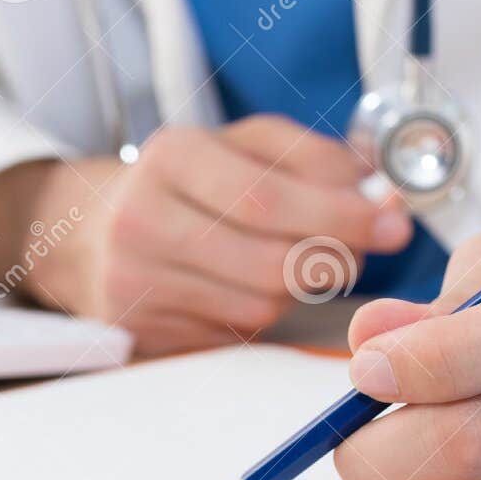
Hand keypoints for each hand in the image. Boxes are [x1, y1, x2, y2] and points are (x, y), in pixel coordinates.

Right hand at [22, 115, 411, 353]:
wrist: (87, 233)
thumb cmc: (182, 185)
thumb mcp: (239, 145)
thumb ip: (310, 157)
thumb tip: (377, 192)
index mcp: (171, 157)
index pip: (268, 198)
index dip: (341, 216)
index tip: (394, 223)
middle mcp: (143, 220)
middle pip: (270, 262)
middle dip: (333, 260)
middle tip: (360, 249)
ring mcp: (137, 282)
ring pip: (257, 307)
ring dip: (298, 291)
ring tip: (297, 261)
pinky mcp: (141, 331)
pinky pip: (232, 334)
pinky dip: (260, 315)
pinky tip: (251, 287)